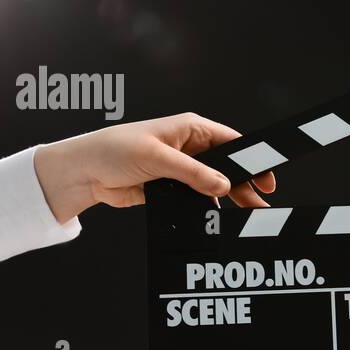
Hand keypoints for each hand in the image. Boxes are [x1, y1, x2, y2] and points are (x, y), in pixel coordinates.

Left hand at [33, 112, 277, 223]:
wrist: (82, 173)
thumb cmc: (112, 150)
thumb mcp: (157, 157)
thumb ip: (192, 172)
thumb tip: (222, 184)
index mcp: (190, 129)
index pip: (231, 141)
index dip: (252, 158)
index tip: (266, 176)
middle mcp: (189, 148)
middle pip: (227, 167)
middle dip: (244, 184)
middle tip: (260, 203)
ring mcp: (180, 169)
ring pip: (213, 185)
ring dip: (227, 199)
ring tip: (243, 216)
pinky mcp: (170, 189)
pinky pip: (196, 200)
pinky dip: (205, 209)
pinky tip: (214, 219)